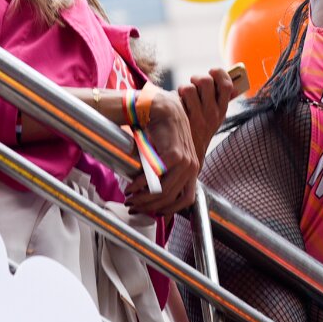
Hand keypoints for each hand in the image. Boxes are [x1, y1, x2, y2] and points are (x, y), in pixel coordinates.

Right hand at [124, 89, 198, 215]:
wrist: (160, 108)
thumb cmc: (160, 132)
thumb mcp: (166, 158)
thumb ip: (163, 176)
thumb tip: (151, 199)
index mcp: (193, 169)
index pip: (186, 201)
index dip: (167, 211)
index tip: (149, 213)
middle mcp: (193, 167)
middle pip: (171, 199)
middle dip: (149, 206)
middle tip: (132, 206)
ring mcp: (186, 161)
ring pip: (164, 192)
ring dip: (143, 198)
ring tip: (129, 197)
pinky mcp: (175, 155)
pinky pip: (157, 178)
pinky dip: (141, 184)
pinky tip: (130, 186)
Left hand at [178, 67, 236, 162]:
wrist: (192, 157)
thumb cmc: (202, 131)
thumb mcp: (216, 118)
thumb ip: (221, 100)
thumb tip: (230, 83)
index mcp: (223, 110)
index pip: (227, 85)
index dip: (219, 73)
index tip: (212, 72)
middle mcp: (212, 113)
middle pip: (206, 82)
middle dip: (197, 78)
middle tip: (194, 83)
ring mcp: (197, 117)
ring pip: (190, 89)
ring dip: (184, 88)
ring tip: (183, 95)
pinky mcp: (183, 120)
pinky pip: (178, 99)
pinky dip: (175, 97)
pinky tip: (176, 104)